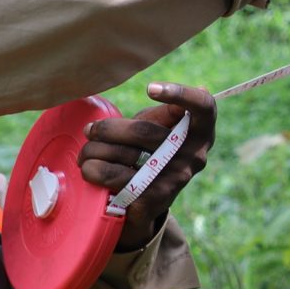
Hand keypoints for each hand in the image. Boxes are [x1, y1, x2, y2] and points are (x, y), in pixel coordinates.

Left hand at [81, 83, 216, 249]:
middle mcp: (195, 155)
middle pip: (143, 131)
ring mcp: (176, 178)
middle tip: (89, 130)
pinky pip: (114, 177)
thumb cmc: (154, 152)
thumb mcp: (162, 129)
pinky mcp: (154, 199)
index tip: (150, 88)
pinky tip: (89, 167)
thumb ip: (159, 112)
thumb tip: (154, 91)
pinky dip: (94, 169)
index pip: (203, 106)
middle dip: (107, 128)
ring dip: (94, 150)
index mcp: (201, 132)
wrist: (152, 201)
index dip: (180, 93)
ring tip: (85, 150)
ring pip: (123, 154)